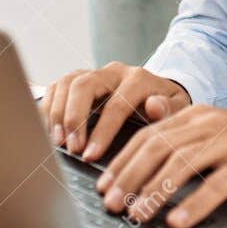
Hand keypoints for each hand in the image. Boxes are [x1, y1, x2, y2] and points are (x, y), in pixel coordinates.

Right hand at [42, 62, 191, 161]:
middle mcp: (113, 71)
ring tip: (58, 142)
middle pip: (84, 85)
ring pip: (67, 82)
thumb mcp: (177, 109)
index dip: (101, 131)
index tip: (90, 156)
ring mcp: (94, 73)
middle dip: (74, 118)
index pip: (116, 103)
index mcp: (139, 78)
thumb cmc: (167, 107)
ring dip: (58, 113)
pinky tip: (50, 130)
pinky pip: (57, 86)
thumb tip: (155, 105)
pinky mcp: (80, 80)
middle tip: (71, 148)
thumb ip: (168, 110)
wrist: (159, 92)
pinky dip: (49, 107)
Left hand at [98, 106, 226, 227]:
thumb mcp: (211, 134)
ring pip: (183, 164)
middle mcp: (208, 124)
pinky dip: (194, 203)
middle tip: (112, 203)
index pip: (148, 135)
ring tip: (138, 215)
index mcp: (195, 116)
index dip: (122, 161)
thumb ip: (178, 135)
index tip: (104, 185)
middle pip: (159, 147)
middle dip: (130, 177)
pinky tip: (177, 220)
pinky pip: (216, 185)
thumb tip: (141, 135)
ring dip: (155, 191)